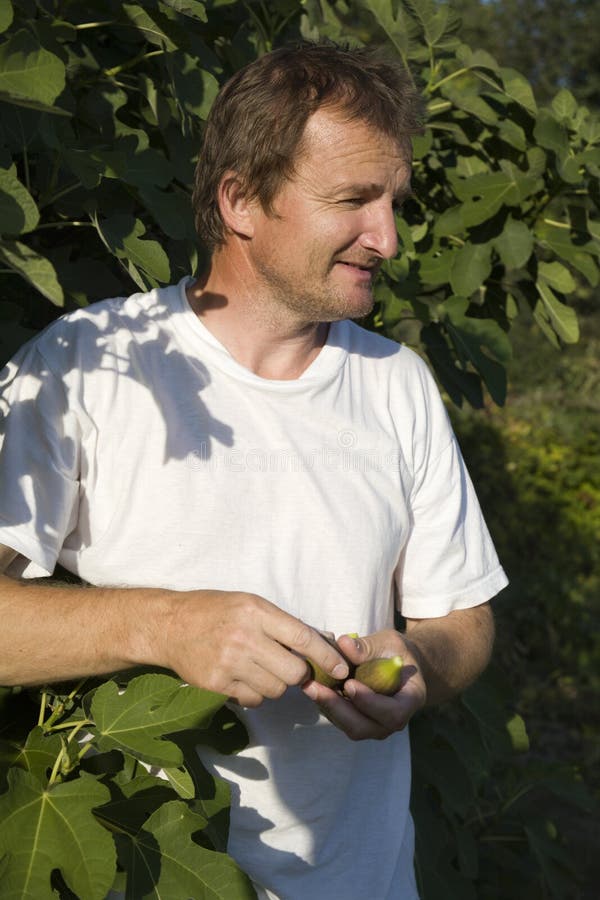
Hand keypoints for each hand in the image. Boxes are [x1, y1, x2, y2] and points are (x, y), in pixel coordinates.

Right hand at [153, 589, 349, 707]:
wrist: (169, 625)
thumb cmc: (214, 610)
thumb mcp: (250, 604)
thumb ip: (284, 623)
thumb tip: (323, 641)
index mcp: (256, 612)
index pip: (302, 638)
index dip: (326, 656)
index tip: (341, 669)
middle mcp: (245, 637)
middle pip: (294, 672)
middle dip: (298, 674)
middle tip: (289, 667)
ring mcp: (230, 662)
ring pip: (276, 689)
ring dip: (275, 684)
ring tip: (259, 668)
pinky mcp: (217, 683)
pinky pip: (254, 700)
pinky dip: (254, 694)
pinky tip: (242, 677)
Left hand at [301, 629, 426, 740]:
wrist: (399, 663)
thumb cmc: (397, 652)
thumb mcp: (388, 642)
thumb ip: (368, 646)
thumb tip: (344, 643)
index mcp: (409, 701)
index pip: (392, 714)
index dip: (370, 703)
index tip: (350, 684)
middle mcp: (393, 720)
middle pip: (364, 727)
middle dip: (338, 708)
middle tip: (316, 688)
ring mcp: (375, 724)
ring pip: (349, 727)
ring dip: (327, 708)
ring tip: (309, 685)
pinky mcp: (358, 720)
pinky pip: (341, 720)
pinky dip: (326, 705)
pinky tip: (313, 687)